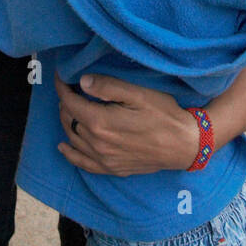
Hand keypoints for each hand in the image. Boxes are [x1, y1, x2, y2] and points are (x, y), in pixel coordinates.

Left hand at [55, 74, 196, 175]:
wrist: (184, 145)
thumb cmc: (164, 114)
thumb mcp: (138, 94)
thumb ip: (109, 87)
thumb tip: (82, 81)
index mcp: (100, 122)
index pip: (70, 102)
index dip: (62, 87)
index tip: (61, 76)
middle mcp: (97, 143)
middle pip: (69, 119)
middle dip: (66, 102)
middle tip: (71, 89)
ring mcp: (104, 159)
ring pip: (73, 138)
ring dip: (67, 122)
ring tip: (71, 108)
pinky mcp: (112, 169)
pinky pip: (82, 163)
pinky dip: (70, 153)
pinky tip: (64, 146)